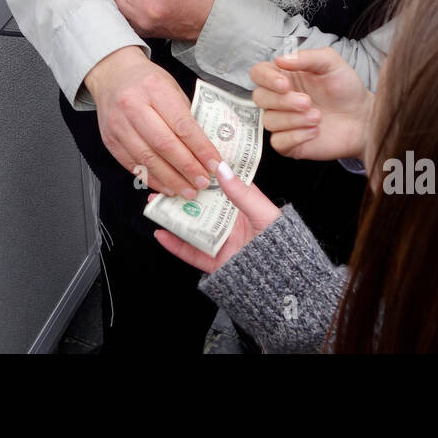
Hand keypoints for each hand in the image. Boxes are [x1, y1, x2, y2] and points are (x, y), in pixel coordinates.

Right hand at [84, 45, 220, 196]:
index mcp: (154, 89)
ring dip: (171, 179)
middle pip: (164, 144)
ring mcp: (118, 124)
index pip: (182, 125)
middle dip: (187, 168)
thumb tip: (204, 149)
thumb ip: (185, 115)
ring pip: (147, 159)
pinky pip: (133, 165)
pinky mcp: (110, 140)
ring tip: (188, 190)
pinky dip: (152, 178)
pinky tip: (167, 186)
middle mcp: (133, 106)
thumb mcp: (171, 87)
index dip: (200, 148)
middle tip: (203, 182)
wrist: (113, 75)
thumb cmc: (146, 81)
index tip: (214, 164)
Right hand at [152, 162, 281, 273]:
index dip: (201, 172)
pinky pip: (191, 252)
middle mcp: (228, 220)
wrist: (283, 278)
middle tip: (161, 181)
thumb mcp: (263, 212)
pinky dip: (174, 244)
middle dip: (179, 193)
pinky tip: (161, 234)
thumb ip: (241, 192)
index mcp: (242, 204)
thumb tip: (221, 167)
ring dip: (171, 216)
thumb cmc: (280, 242)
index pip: (218, 184)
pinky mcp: (214, 261)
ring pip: (190, 226)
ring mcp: (220, 240)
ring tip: (154, 204)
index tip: (183, 159)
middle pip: (199, 204)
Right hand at [250, 47, 374, 162]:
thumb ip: (307, 56)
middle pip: (259, 98)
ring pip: (269, 121)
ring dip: (293, 119)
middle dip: (283, 101)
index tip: (285, 84)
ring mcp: (283, 122)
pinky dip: (296, 136)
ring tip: (318, 117)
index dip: (266, 78)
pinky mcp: (290, 143)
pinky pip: (278, 142)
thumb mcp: (331, 63)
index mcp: (284, 77)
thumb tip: (280, 59)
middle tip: (308, 102)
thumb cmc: (346, 89)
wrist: (363, 118)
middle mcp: (279, 99)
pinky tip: (315, 131)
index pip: (258, 73)